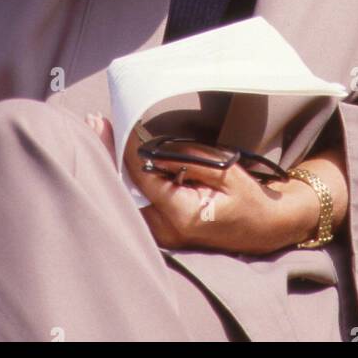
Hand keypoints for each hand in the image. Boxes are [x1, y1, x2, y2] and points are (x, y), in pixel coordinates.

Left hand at [84, 113, 321, 254]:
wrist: (264, 228)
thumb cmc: (248, 198)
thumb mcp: (223, 171)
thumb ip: (187, 160)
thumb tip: (150, 149)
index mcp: (182, 215)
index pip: (142, 177)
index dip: (124, 150)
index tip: (109, 124)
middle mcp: (166, 230)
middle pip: (124, 190)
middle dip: (106, 155)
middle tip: (93, 121)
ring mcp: (162, 236)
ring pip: (125, 198)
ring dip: (112, 165)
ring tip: (97, 131)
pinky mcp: (161, 232)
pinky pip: (135, 203)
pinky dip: (124, 178)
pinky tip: (113, 155)